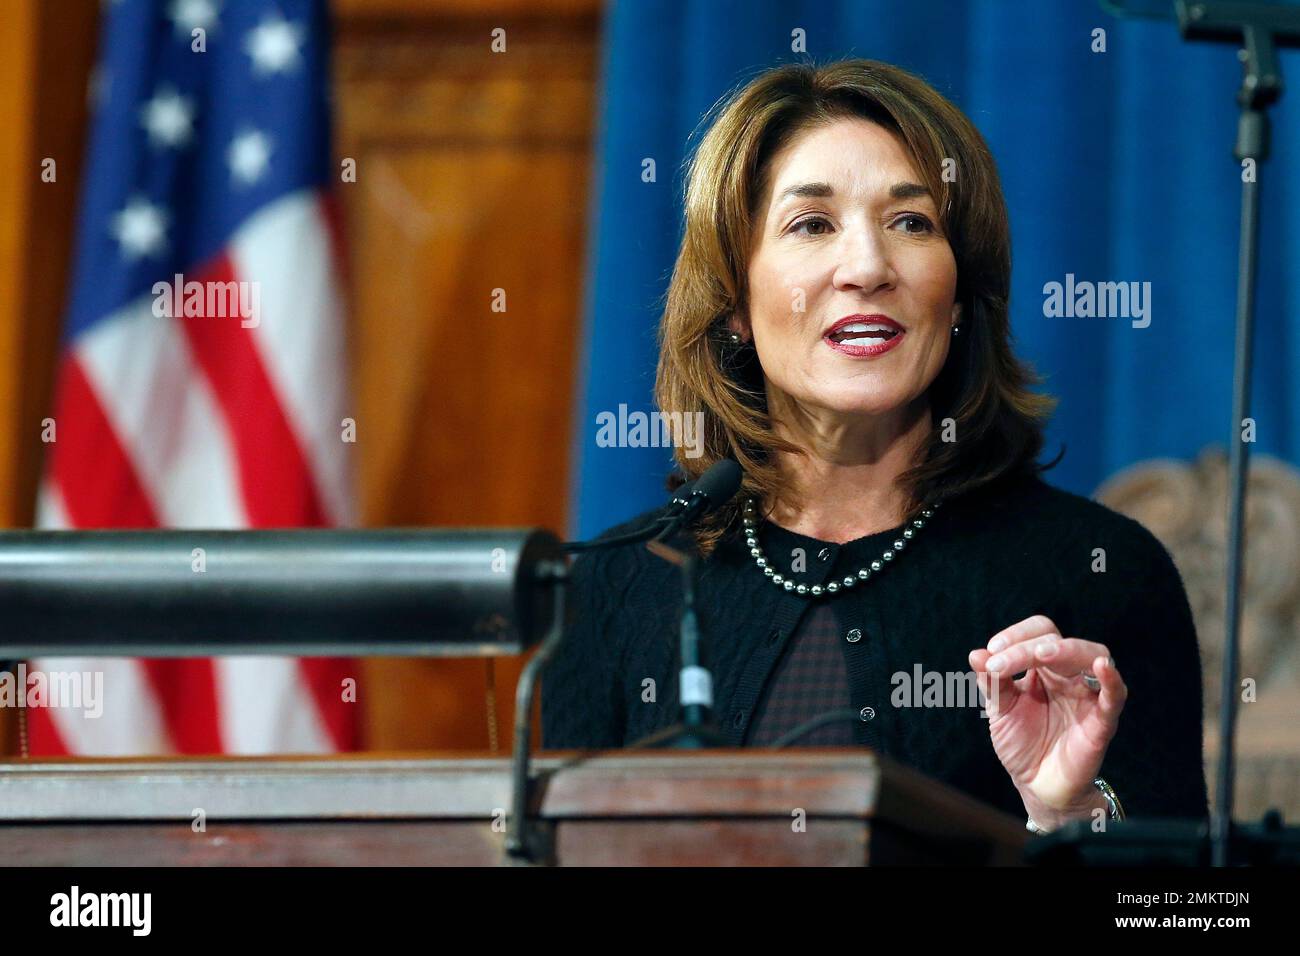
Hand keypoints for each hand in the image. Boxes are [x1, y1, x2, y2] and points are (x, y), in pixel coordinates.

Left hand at [968, 614, 1126, 826]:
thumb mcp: (1000, 710)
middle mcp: (1069, 675)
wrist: (1037, 784)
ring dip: (1066, 650)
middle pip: (1060, 641)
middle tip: (999, 663)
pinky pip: (1115, 695)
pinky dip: (1111, 679)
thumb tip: (975, 653)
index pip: (1039, 633)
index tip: (991, 653)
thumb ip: (991, 683)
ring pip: (1093, 655)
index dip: (1016, 635)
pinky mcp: (1103, 721)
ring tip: (1041, 654)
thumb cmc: (1021, 742)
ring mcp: (1088, 696)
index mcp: (1044, 668)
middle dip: (1027, 646)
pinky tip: (1102, 666)